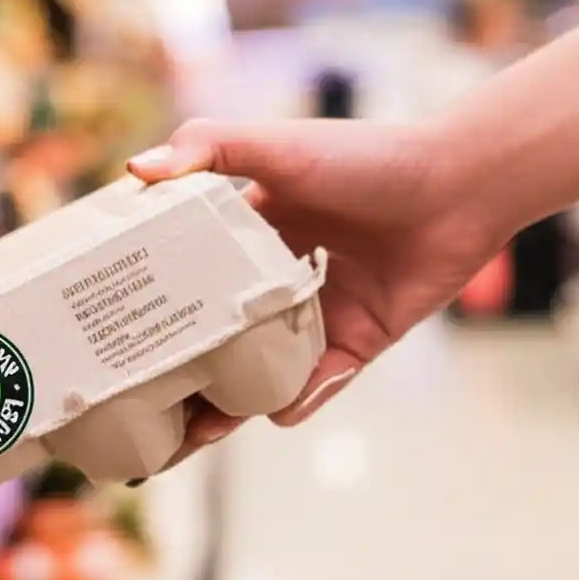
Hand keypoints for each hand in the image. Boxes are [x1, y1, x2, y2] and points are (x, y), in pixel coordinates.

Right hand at [128, 119, 506, 452]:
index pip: (189, 280)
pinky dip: (300, 399)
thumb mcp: (277, 146)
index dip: (156, 308)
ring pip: (261, 374)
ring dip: (230, 406)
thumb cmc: (367, 159)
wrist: (460, 186)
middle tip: (143, 409)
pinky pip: (320, 383)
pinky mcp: (358, 343)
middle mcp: (277, 281)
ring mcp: (317, 316)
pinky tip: (278, 411)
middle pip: (218, 338)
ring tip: (198, 432)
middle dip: (184, 376)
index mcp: (249, 237)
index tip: (118, 332)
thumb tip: (133, 171)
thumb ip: (207, 148)